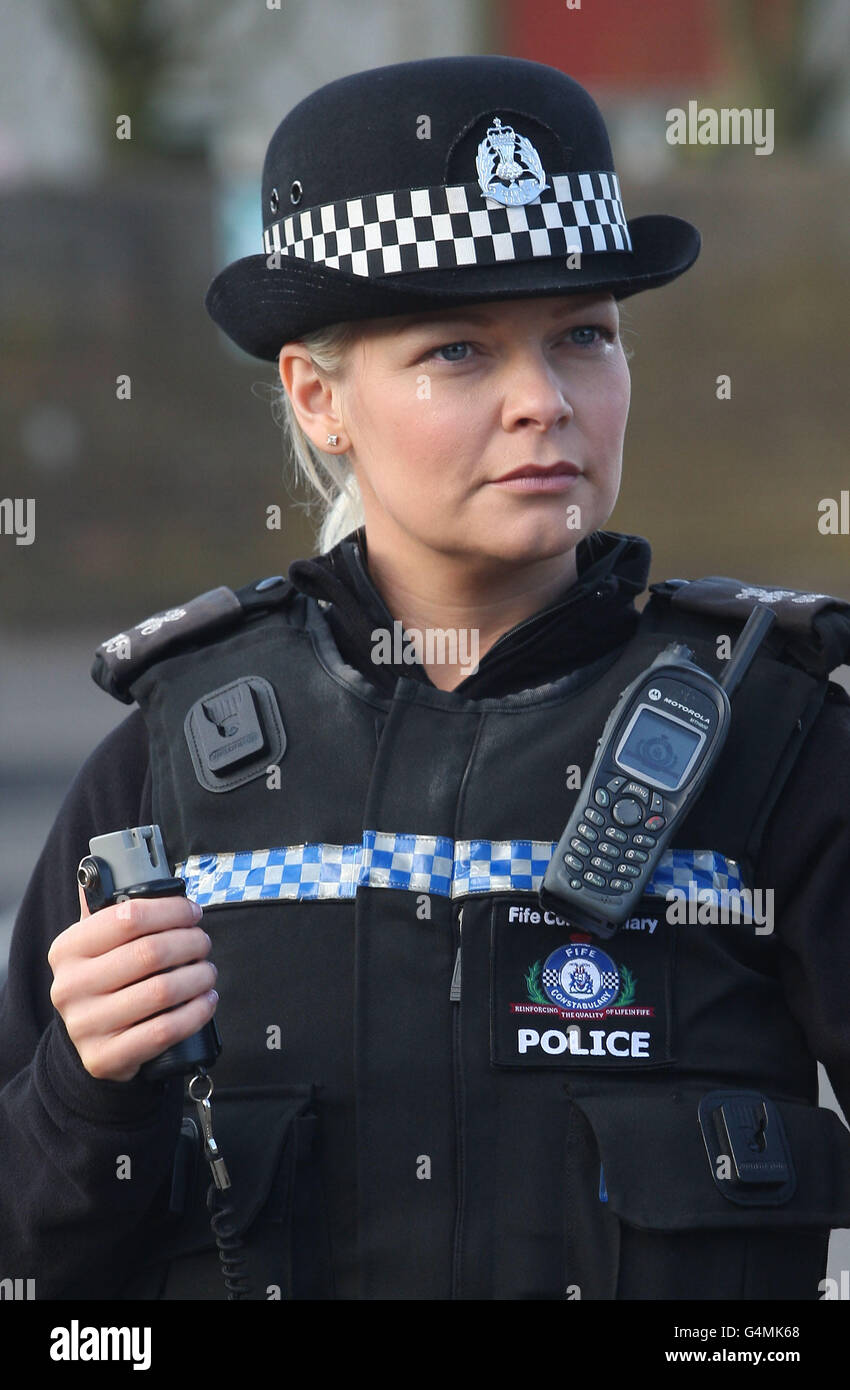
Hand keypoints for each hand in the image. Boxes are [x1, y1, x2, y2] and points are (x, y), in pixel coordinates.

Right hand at [48, 886, 217, 1081]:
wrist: (90, 1044)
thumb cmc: (103, 982)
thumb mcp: (95, 945)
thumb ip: (104, 908)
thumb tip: (107, 863)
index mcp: (68, 949)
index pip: (127, 917)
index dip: (170, 910)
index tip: (192, 912)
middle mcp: (70, 986)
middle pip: (150, 953)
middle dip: (190, 943)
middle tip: (204, 942)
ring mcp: (86, 1025)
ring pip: (161, 992)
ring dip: (198, 977)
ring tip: (208, 971)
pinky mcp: (106, 1057)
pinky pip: (165, 1031)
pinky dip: (196, 1012)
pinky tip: (207, 1000)